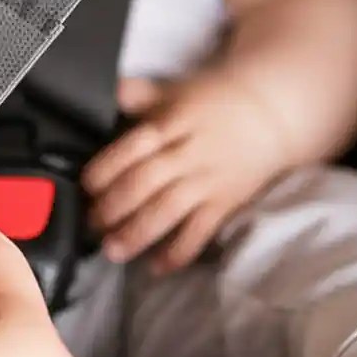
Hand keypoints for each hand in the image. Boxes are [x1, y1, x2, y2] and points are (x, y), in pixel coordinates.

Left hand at [81, 74, 290, 273]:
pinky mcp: (225, 203)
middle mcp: (187, 154)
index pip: (132, 147)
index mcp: (170, 124)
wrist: (271, 114)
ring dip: (137, 233)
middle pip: (145, 182)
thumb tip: (103, 89)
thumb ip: (136, 93)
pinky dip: (179, 251)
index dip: (106, 169)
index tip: (85, 186)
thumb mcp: (173, 91)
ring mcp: (207, 181)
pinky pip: (200, 231)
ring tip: (113, 250)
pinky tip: (156, 267)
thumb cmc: (211, 104)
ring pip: (168, 210)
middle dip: (113, 206)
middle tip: (91, 223)